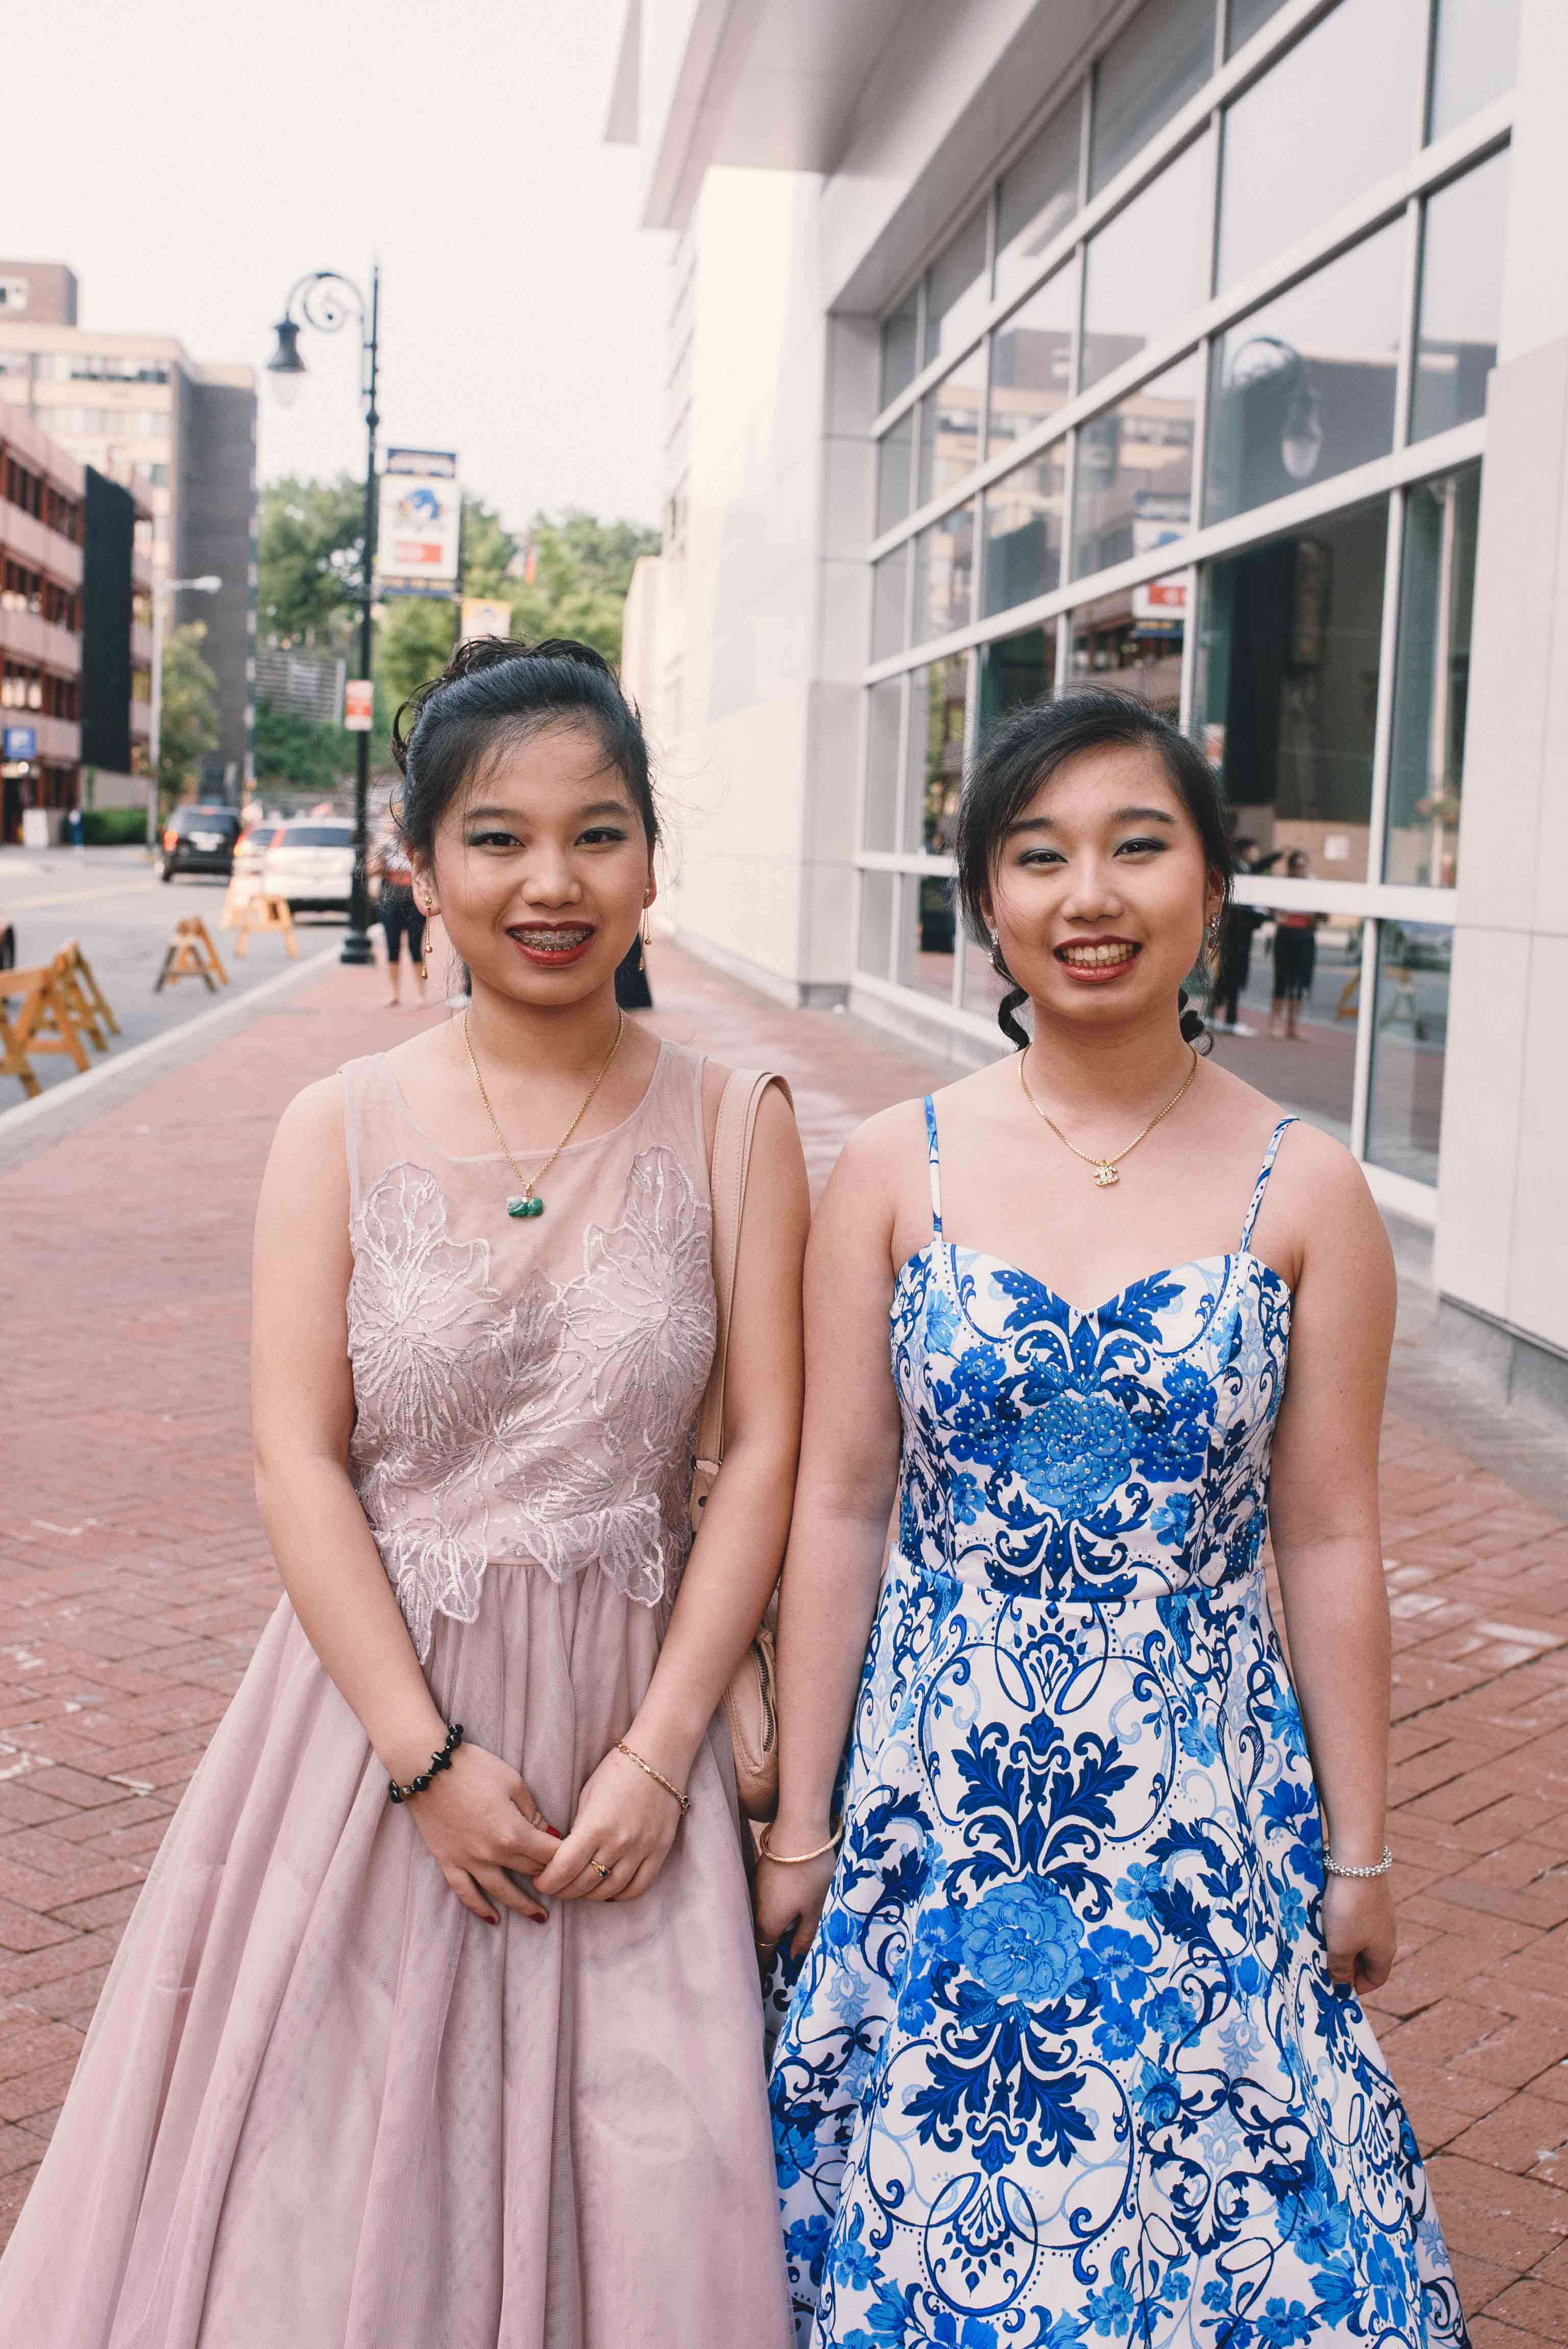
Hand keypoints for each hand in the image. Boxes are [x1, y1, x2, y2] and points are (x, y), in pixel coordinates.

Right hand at [404, 1740, 560, 1924]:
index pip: (548, 1854)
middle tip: (563, 1881)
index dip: (565, 1855)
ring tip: (540, 1917)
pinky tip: (493, 1919)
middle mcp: (492, 1853)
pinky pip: (465, 1892)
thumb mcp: (513, 1783)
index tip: (574, 1856)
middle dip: (548, 1875)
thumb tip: (548, 1835)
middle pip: (529, 1871)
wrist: (427, 1765)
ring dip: (522, 1905)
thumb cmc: (474, 1768)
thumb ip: (533, 1813)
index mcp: (513, 1832)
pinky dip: (479, 1908)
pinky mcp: (448, 1861)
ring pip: (501, 1891)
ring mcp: (468, 1860)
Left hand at [532, 1744, 683, 1903]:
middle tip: (555, 1887)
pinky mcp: (659, 1851)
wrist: (659, 1755)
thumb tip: (566, 1857)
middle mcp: (618, 1842)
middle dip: (563, 1890)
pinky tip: (607, 1890)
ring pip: (609, 1890)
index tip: (540, 1882)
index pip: (564, 1869)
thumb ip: (578, 1829)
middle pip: (584, 1884)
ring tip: (578, 1889)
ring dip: (588, 1895)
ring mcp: (641, 1849)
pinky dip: (619, 1895)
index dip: (547, 1882)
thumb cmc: (617, 1770)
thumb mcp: (587, 1795)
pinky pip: (638, 1887)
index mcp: (595, 1826)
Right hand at [754, 1818, 838, 1961]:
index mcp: (767, 1923)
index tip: (770, 1979)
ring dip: (769, 1927)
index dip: (765, 1968)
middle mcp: (754, 1909)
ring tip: (786, 1932)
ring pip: (758, 1917)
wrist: (798, 1830)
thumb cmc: (810, 1874)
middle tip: (781, 1955)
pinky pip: (761, 1901)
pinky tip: (786, 1905)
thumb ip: (804, 1937)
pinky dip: (770, 1909)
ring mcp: (754, 1890)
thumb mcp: (815, 1909)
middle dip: (767, 1948)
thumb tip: (792, 1958)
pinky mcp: (758, 1875)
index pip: (760, 1954)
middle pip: (757, 1936)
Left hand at [1322, 1873, 1395, 1993]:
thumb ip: (1340, 1968)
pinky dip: (1337, 1922)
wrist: (1356, 1862)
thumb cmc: (1349, 1910)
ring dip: (1338, 1941)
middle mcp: (1384, 1933)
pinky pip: (1351, 1917)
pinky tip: (1320, 1917)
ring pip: (1356, 1936)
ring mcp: (1376, 1913)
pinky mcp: (1365, 1896)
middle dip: (1343, 1963)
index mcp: (1384, 1952)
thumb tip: (1342, 1984)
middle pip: (1365, 1958)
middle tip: (1320, 1963)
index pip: (1376, 1979)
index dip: (1356, 1986)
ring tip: (1317, 1940)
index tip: (1334, 1986)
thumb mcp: (1340, 1946)